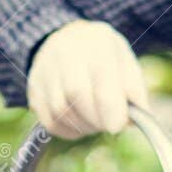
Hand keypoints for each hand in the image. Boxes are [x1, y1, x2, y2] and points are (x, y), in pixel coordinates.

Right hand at [27, 20, 149, 138]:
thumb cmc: (103, 57)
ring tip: (97, 121)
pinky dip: (69, 130)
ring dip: (84, 126)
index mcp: (95, 41)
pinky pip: (50, 121)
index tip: (118, 126)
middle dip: (97, 118)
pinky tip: (81, 123)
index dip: (110, 106)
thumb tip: (136, 120)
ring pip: (61, 110)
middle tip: (110, 125)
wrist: (67, 41)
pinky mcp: (34, 90)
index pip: (99, 75)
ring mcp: (44, 70)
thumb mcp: (124, 62)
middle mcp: (64, 50)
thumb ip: (134, 89)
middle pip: (76, 93)